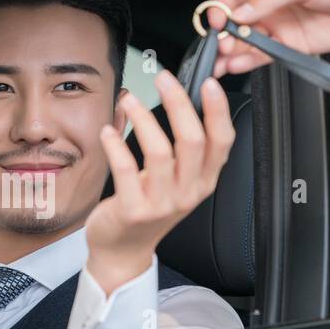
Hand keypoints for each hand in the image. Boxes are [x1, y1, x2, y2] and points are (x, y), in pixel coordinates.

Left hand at [85, 70, 234, 294]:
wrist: (123, 249)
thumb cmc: (147, 207)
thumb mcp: (175, 179)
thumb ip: (180, 146)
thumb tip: (174, 97)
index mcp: (203, 180)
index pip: (221, 141)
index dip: (217, 110)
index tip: (208, 83)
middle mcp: (188, 192)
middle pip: (192, 140)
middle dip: (178, 103)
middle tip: (164, 79)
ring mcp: (161, 203)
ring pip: (160, 152)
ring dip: (143, 118)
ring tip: (129, 100)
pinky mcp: (134, 210)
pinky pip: (126, 170)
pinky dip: (116, 145)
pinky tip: (108, 130)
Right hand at [207, 0, 329, 73]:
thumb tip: (240, 12)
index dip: (219, 8)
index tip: (214, 22)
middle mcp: (269, 2)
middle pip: (234, 20)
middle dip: (221, 35)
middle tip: (216, 47)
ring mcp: (279, 24)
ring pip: (245, 40)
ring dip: (231, 51)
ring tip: (220, 61)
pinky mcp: (290, 45)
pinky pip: (263, 55)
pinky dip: (248, 61)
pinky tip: (237, 64)